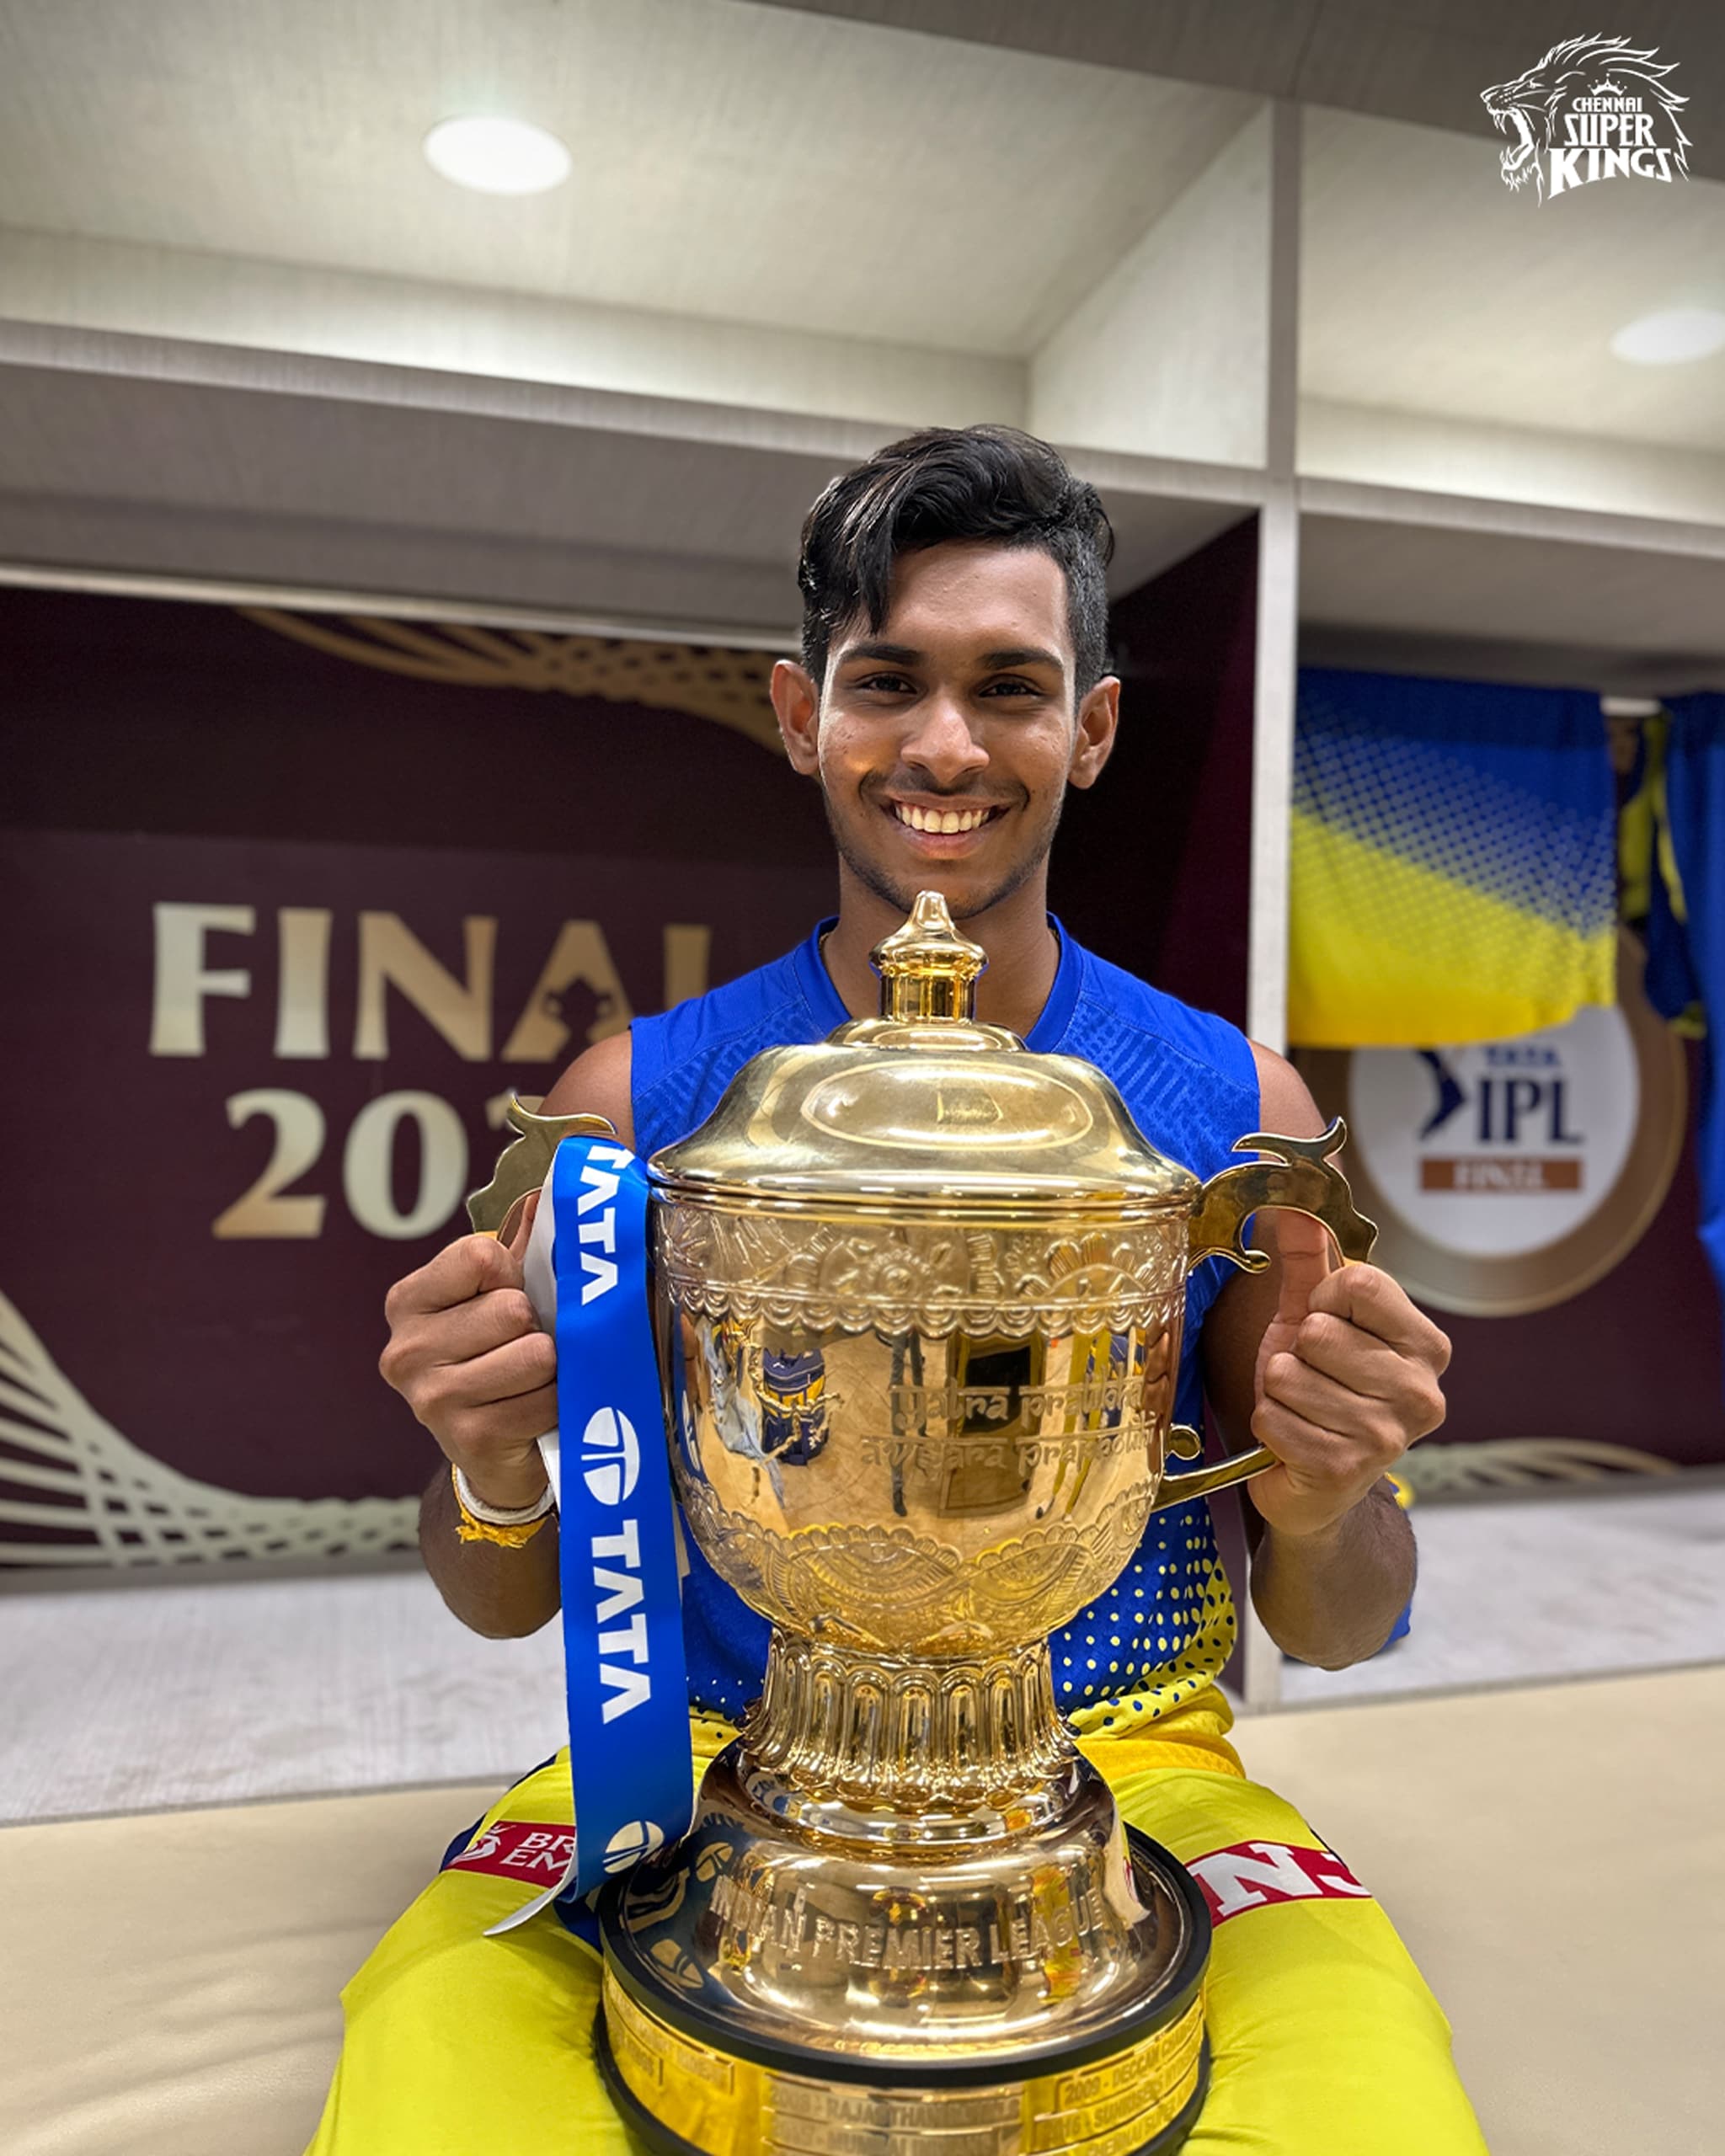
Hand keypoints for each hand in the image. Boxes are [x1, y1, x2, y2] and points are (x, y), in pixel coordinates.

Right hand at [379, 1194, 554, 1510]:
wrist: (494, 1453)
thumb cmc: (497, 1359)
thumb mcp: (498, 1298)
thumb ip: (518, 1248)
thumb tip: (547, 1194)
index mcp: (409, 1301)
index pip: (478, 1256)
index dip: (512, 1275)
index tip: (507, 1296)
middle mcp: (406, 1349)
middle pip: (512, 1308)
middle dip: (535, 1327)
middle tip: (524, 1347)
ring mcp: (431, 1397)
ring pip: (534, 1354)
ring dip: (549, 1368)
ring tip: (531, 1379)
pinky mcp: (466, 1437)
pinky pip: (543, 1400)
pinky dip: (554, 1404)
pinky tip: (535, 1410)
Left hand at [1246, 1211, 1449, 1540]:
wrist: (1314, 1482)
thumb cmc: (1320, 1388)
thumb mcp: (1316, 1316)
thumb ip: (1312, 1255)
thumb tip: (1299, 1189)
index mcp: (1426, 1346)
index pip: (1359, 1282)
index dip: (1324, 1299)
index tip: (1327, 1324)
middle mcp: (1421, 1392)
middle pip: (1319, 1331)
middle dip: (1296, 1351)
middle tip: (1313, 1376)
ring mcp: (1387, 1438)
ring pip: (1288, 1375)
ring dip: (1278, 1390)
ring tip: (1302, 1407)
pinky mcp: (1344, 1470)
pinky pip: (1272, 1418)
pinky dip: (1269, 1425)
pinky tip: (1292, 1438)